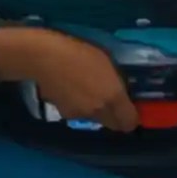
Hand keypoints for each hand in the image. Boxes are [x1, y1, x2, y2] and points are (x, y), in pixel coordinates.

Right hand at [0, 28, 138, 131]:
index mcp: (113, 97)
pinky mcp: (64, 114)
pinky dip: (78, 107)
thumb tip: (121, 94)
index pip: (129, 122)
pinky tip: (70, 90)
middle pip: (114, 125)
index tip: (130, 107)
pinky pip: (79, 114)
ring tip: (86, 90)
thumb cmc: (78, 52)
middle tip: (111, 101)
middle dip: (115, 116)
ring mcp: (81, 115)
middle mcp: (99, 111)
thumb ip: (116, 82)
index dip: (132, 117)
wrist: (44, 58)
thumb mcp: (106, 61)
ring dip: (96, 111)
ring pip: (96, 119)